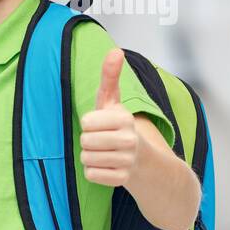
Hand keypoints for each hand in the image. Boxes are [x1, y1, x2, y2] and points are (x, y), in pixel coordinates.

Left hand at [79, 48, 139, 186]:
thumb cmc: (120, 127)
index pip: (86, 122)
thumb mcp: (114, 102)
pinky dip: (94, 172)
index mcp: (125, 119)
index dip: (88, 124)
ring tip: (106, 153)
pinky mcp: (122, 179)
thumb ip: (110, 77)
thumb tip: (115, 50)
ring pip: (86, 158)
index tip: (101, 124)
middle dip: (88, 141)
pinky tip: (108, 166)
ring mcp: (127, 161)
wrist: (145, 162)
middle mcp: (130, 140)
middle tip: (102, 140)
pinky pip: (91, 174)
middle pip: (85, 141)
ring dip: (91, 156)